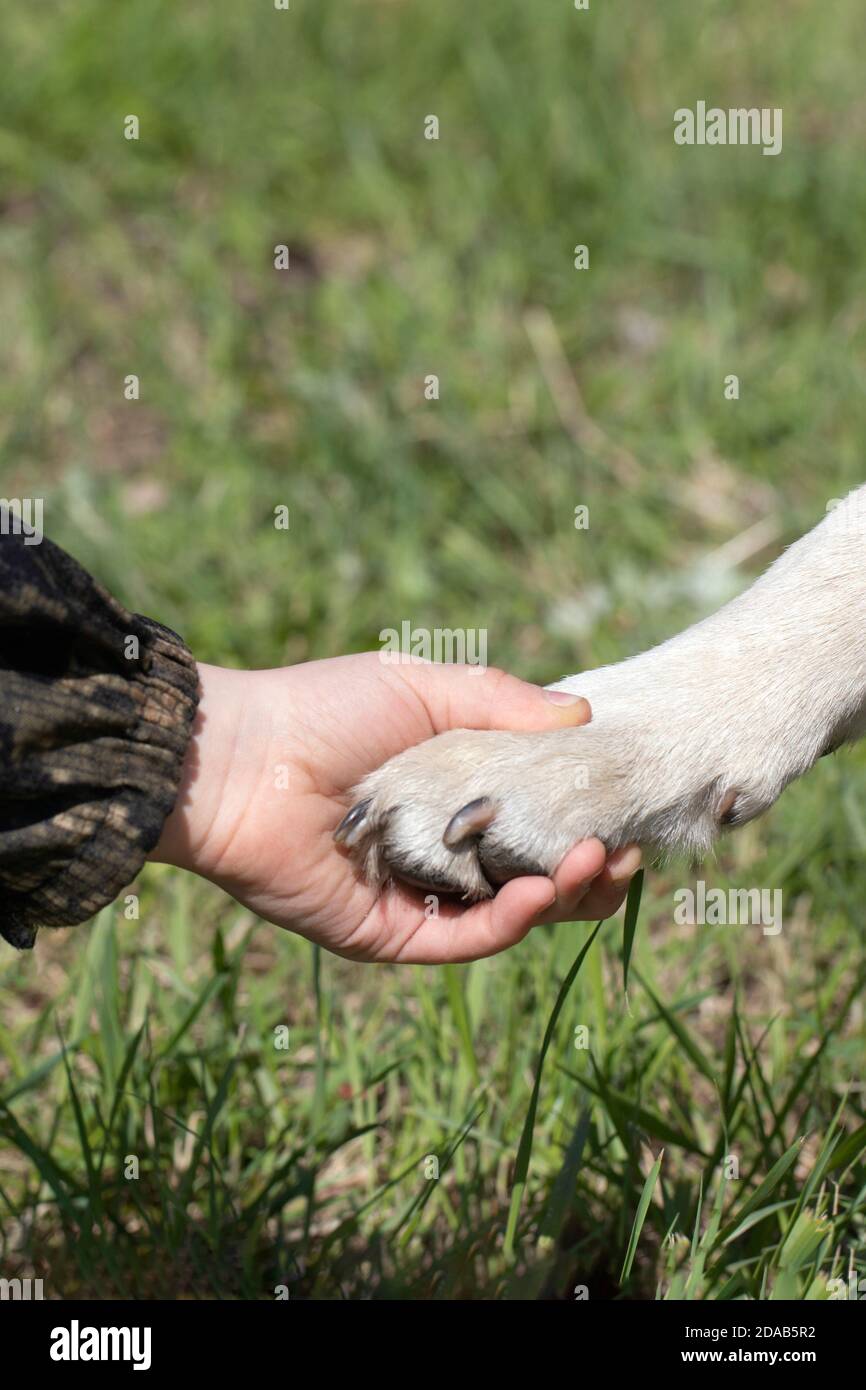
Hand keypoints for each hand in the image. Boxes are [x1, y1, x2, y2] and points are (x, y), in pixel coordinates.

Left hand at [149, 655, 641, 962]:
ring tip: (600, 864)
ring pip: (511, 917)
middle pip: (536, 877)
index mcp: (452, 795)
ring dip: (564, 897)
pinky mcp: (390, 934)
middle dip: (590, 871)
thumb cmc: (326, 711)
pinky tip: (544, 893)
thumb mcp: (424, 689)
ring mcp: (419, 896)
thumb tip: (584, 715)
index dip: (586, 819)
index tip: (629, 808)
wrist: (241, 758)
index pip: (537, 819)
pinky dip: (511, 923)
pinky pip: (463, 941)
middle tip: (627, 852)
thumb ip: (503, 701)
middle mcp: (442, 851)